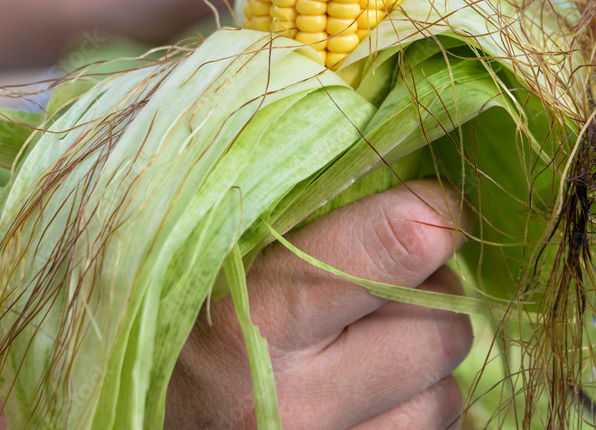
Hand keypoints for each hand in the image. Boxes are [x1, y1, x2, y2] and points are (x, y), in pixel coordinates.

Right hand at [166, 180, 471, 429]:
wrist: (150, 405)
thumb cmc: (186, 307)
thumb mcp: (224, 249)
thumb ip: (306, 210)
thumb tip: (417, 188)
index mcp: (254, 318)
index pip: (395, 248)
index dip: (430, 215)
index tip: (430, 205)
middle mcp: (294, 402)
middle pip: (440, 327)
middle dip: (430, 294)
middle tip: (390, 279)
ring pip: (444, 394)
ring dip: (423, 360)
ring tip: (370, 340)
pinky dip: (413, 406)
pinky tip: (368, 388)